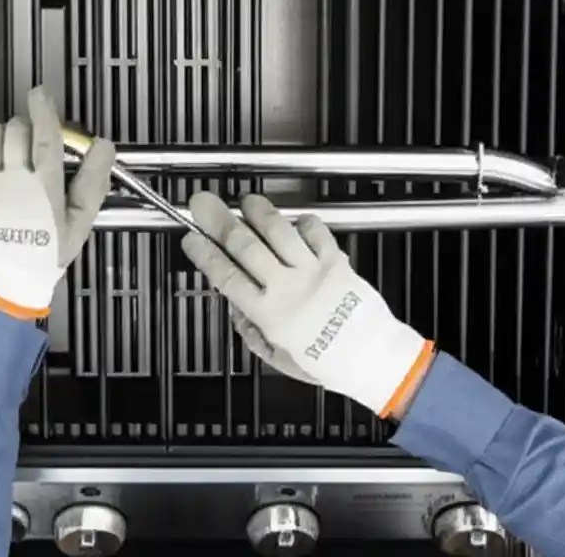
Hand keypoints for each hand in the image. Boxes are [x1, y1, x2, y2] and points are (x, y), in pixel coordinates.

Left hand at [0, 87, 113, 318]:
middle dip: (26, 128)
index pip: (44, 134)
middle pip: (17, 130)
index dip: (43, 108)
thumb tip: (103, 148)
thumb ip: (93, 182)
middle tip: (30, 143)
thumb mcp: (79, 223)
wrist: (4, 279)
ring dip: (0, 132)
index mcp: (44, 188)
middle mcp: (12, 180)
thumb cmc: (42, 253)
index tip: (41, 95)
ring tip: (6, 146)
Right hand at [181, 193, 433, 417]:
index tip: (191, 238)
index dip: (204, 253)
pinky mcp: (335, 261)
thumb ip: (253, 331)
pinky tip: (293, 222)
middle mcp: (288, 288)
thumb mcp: (278, 358)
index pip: (225, 275)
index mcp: (268, 314)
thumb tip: (236, 307)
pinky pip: (314, 232)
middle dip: (218, 220)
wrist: (373, 357)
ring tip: (247, 202)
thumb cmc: (328, 362)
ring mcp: (312, 271)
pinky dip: (301, 222)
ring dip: (258, 211)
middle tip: (203, 203)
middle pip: (244, 245)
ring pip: (278, 230)